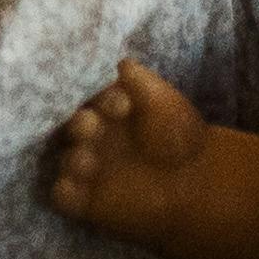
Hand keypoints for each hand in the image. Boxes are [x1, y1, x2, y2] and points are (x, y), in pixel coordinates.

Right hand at [47, 53, 211, 238]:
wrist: (197, 179)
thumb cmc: (179, 134)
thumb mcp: (160, 97)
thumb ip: (134, 76)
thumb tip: (107, 59)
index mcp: (104, 110)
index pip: (83, 98)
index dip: (99, 99)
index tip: (125, 106)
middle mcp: (92, 136)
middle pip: (65, 126)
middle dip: (79, 125)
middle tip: (94, 128)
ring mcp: (87, 167)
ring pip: (63, 159)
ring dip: (73, 159)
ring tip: (91, 162)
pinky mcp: (85, 199)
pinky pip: (60, 195)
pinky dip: (65, 191)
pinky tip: (83, 187)